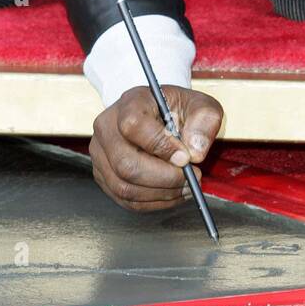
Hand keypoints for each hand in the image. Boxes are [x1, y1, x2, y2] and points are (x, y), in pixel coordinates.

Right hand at [89, 86, 223, 211]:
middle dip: (164, 178)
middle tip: (191, 178)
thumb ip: (204, 122)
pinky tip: (172, 193)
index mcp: (129, 103)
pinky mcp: (103, 175)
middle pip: (126, 164)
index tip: (186, 157)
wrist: (160, 115)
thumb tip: (195, 152)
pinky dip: (152, 202)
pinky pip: (125, 199)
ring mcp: (101, 154)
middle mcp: (107, 127)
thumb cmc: (177, 110)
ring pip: (124, 186)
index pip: (133, 126)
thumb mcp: (199, 105)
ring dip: (160, 194)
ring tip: (186, 187)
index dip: (161, 146)